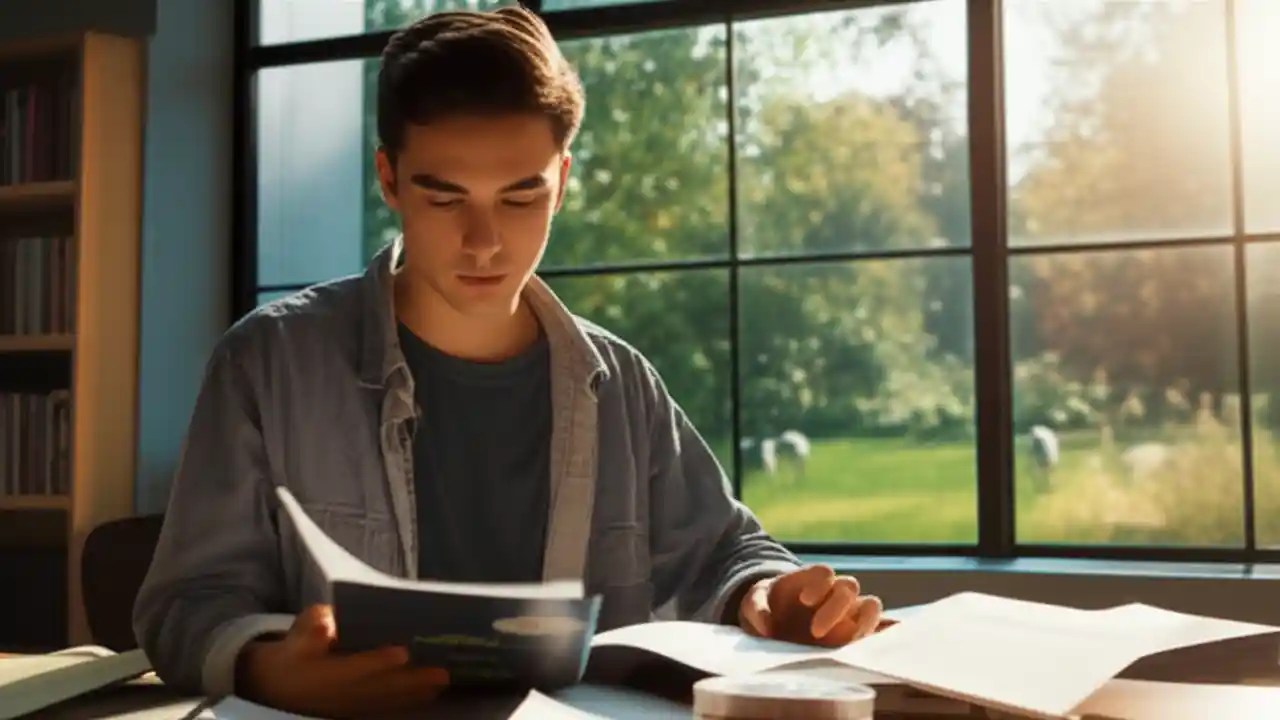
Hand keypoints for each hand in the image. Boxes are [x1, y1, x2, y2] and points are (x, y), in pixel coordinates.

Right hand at [236, 604, 448, 718]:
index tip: (402, 652)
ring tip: (443, 682)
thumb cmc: (297, 650)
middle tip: (441, 673)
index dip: (378, 662)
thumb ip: (314, 625)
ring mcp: (350, 705)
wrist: (281, 686)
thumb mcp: (300, 632)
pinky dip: (408, 701)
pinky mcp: (357, 710)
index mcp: (323, 673)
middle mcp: (340, 694)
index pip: (355, 668)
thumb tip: (327, 624)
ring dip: (416, 693)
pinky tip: (430, 694)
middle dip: (411, 681)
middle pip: (379, 688)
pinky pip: (386, 707)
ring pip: (387, 700)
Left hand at [738, 565, 882, 646]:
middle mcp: (833, 592)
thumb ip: (756, 608)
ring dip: (864, 621)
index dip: (819, 583)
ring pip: (871, 606)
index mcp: (810, 579)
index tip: (804, 600)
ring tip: (848, 641)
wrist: (772, 623)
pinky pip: (876, 630)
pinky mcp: (854, 633)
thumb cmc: (766, 607)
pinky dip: (879, 635)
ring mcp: (847, 612)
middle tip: (815, 631)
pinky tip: (872, 648)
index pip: (825, 571)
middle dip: (835, 607)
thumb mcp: (753, 603)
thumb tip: (766, 627)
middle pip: (849, 586)